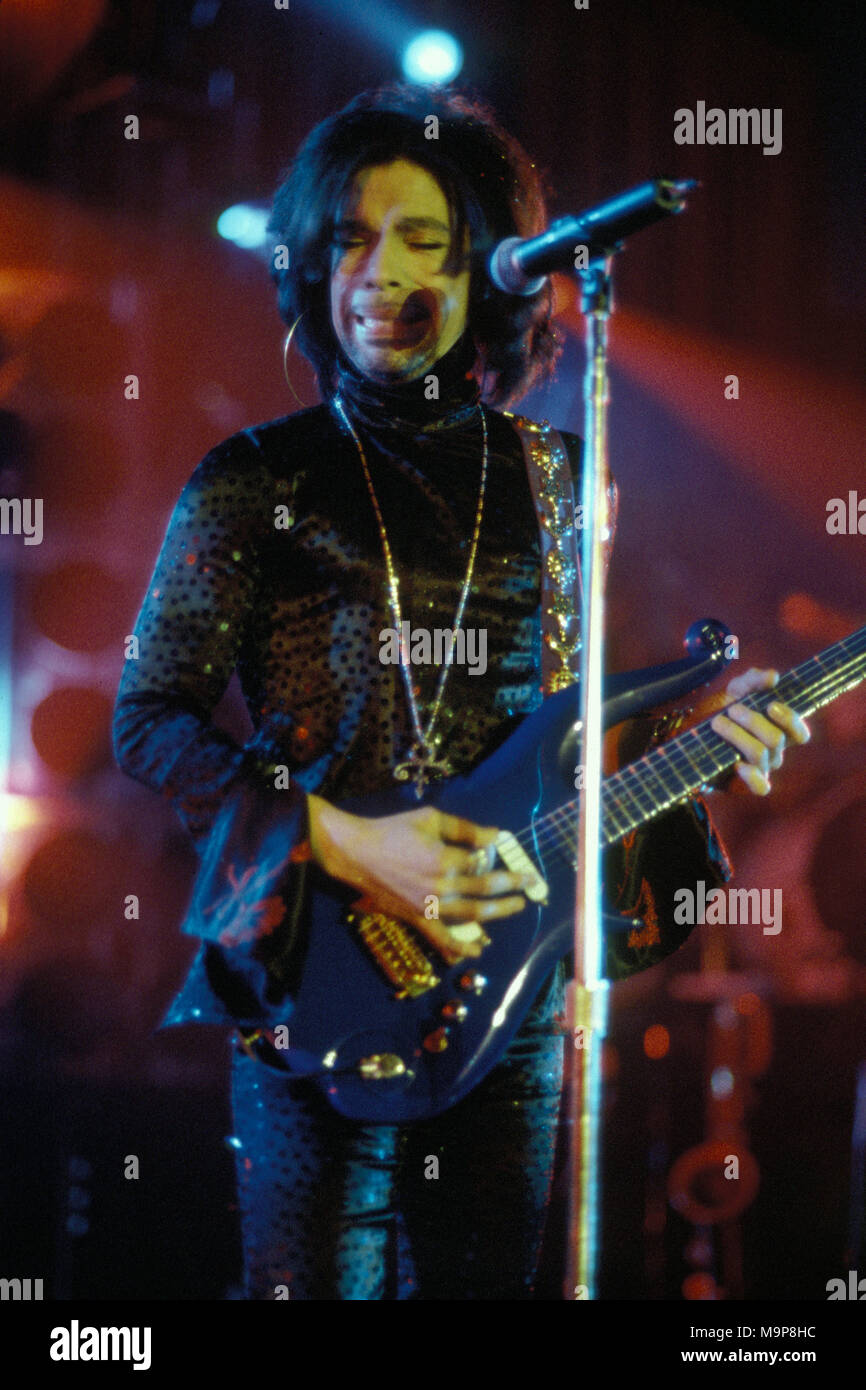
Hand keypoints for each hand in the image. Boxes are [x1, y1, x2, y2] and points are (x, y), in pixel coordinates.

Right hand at [306, 795, 542, 963]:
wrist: (355, 854)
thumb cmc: (392, 831)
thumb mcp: (430, 819)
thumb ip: (464, 828)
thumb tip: (496, 835)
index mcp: (445, 858)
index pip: (482, 860)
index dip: (497, 855)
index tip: (505, 850)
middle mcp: (442, 886)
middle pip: (485, 887)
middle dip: (511, 884)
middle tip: (530, 882)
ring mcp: (430, 906)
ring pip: (473, 913)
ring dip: (499, 911)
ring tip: (518, 905)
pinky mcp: (417, 919)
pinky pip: (443, 938)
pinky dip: (461, 947)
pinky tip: (478, 950)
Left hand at [711, 667, 809, 795]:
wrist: (692, 735)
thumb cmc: (721, 711)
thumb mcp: (734, 691)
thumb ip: (753, 680)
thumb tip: (773, 677)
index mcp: (779, 730)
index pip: (800, 733)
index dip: (791, 720)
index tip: (770, 706)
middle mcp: (774, 751)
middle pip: (776, 739)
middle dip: (753, 721)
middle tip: (732, 709)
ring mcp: (761, 768)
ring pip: (760, 755)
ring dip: (738, 735)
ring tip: (717, 722)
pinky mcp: (744, 783)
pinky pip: (761, 787)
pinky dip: (752, 776)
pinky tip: (737, 764)